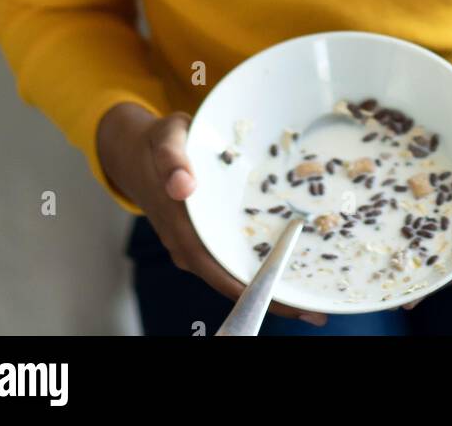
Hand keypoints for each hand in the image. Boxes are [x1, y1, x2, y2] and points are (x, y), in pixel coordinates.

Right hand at [97, 102, 327, 326]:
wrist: (134, 152)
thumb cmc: (157, 143)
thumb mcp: (166, 139)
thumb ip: (173, 160)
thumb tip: (183, 186)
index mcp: (181, 230)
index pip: (222, 274)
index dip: (256, 292)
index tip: (291, 303)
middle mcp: (188, 247)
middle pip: (234, 284)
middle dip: (273, 299)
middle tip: (317, 313)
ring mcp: (195, 246)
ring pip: (234, 276)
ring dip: (268, 287)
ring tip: (311, 297)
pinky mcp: (202, 239)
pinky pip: (230, 261)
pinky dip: (257, 269)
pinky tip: (285, 266)